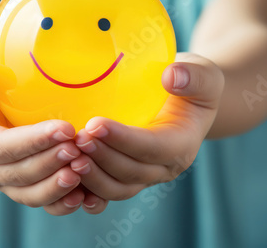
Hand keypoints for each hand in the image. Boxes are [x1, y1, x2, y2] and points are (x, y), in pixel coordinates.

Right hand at [0, 54, 90, 214]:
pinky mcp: (21, 186)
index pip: (2, 148)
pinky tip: (88, 193)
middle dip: (52, 163)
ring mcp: (3, 182)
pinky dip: (65, 201)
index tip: (64, 128)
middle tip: (80, 148)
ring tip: (85, 168)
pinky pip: (44, 201)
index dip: (33, 141)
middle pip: (20, 175)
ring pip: (32, 195)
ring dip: (59, 186)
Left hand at [69, 53, 224, 212]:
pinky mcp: (124, 179)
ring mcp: (143, 177)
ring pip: (116, 188)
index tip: (94, 124)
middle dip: (101, 158)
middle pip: (130, 172)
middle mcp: (163, 167)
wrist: (185, 103)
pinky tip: (64, 179)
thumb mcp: (202, 75)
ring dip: (90, 177)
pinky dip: (85, 191)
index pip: (152, 148)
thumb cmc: (191, 85)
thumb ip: (193, 76)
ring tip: (67, 157)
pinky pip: (104, 192)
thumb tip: (172, 76)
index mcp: (181, 144)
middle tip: (75, 139)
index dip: (123, 139)